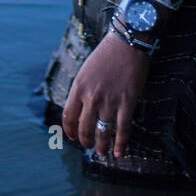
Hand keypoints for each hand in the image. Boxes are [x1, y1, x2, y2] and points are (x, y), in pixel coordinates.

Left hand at [61, 28, 150, 158]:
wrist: (128, 42)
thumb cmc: (106, 54)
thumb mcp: (86, 71)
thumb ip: (82, 90)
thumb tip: (81, 109)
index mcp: (78, 87)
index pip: (68, 116)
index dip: (69, 130)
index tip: (71, 137)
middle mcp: (91, 97)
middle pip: (84, 128)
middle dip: (85, 141)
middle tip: (88, 146)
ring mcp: (110, 101)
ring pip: (102, 132)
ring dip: (101, 145)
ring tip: (102, 153)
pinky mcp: (127, 102)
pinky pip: (122, 129)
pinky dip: (120, 143)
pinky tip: (118, 152)